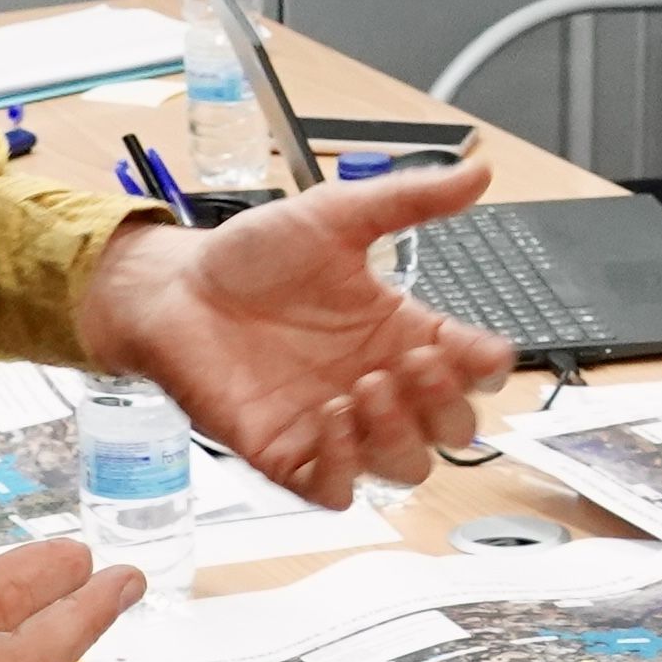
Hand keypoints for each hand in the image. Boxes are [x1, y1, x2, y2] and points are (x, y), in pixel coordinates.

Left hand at [64, 163, 521, 504]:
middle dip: (448, 405)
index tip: (476, 348)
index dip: (486, 367)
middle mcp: (378, 384)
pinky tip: (331, 417)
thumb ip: (411, 198)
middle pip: (452, 429)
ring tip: (366, 386)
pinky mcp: (289, 454)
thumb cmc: (251, 258)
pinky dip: (346, 464)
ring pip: (405, 467)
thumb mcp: (336, 214)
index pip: (475, 369)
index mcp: (400, 333)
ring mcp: (337, 425)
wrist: (175, 289)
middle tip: (415, 364)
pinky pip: (337, 489)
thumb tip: (478, 172)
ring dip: (400, 434)